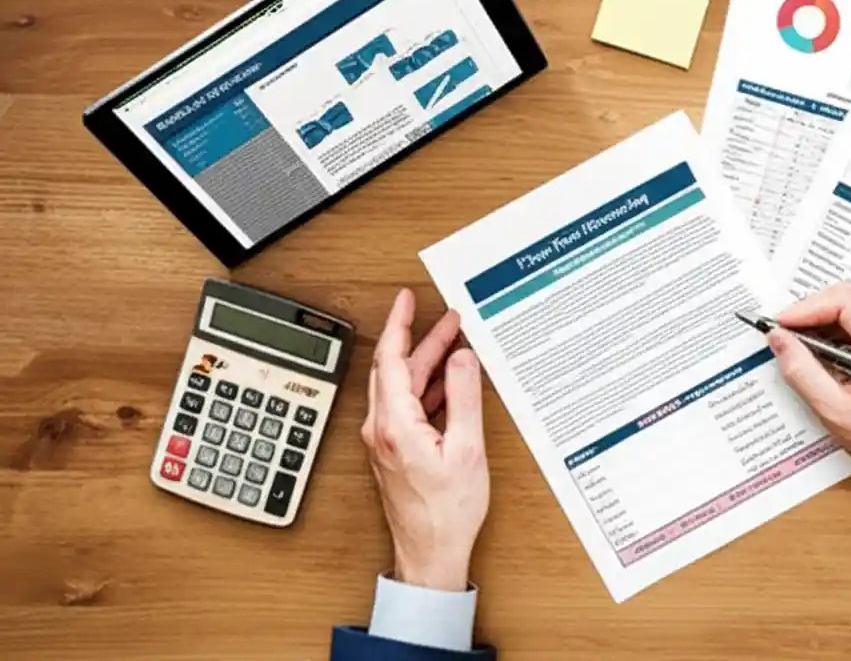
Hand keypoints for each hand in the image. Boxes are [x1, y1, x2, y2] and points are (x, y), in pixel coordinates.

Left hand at [362, 289, 488, 591]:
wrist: (430, 554)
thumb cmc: (446, 513)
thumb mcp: (466, 450)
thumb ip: (463, 398)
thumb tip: (462, 358)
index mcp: (394, 425)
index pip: (391, 359)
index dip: (400, 324)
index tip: (407, 299)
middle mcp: (382, 430)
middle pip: (395, 369)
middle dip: (421, 338)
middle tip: (448, 317)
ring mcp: (385, 441)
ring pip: (401, 387)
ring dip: (426, 363)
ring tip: (455, 343)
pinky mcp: (393, 450)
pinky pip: (407, 405)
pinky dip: (427, 387)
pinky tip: (450, 382)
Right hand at [768, 283, 850, 484]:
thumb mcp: (835, 410)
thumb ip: (802, 371)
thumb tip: (779, 339)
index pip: (842, 300)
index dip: (804, 308)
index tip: (780, 324)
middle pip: (848, 297)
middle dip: (812, 312)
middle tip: (787, 335)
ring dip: (825, 320)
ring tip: (804, 347)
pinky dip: (840, 329)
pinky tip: (827, 353)